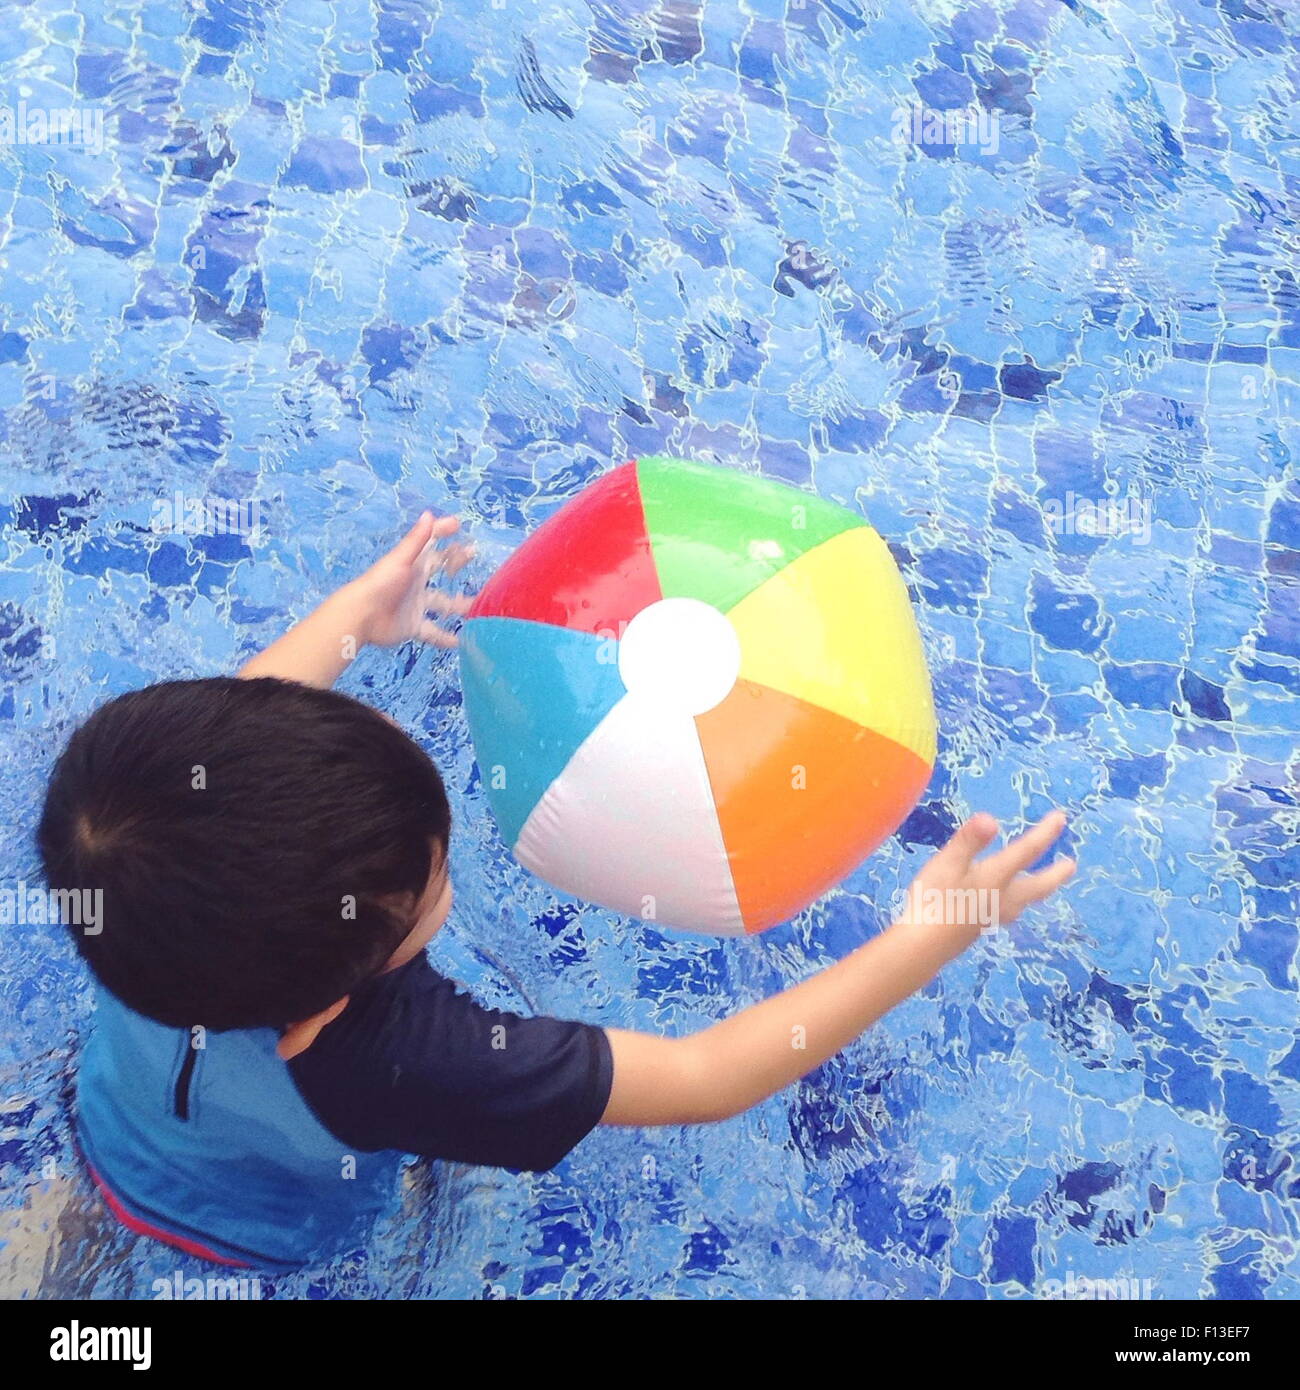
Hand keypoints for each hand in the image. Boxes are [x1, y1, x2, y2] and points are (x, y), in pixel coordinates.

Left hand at [354, 512, 474, 648]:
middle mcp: (416, 583)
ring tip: (476, 608)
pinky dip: (445, 638)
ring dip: (457, 606)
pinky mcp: (413, 626)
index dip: (442, 533)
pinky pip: (433, 631)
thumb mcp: (402, 559)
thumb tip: (430, 514)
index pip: (431, 545)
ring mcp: (416, 605)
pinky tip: (460, 642)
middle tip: (474, 556)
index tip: (458, 525)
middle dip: (455, 565)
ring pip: (441, 604)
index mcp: (413, 564)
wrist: (362, 616)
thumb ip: (418, 539)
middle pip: (439, 571)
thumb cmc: (381, 583)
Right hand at [894, 810, 1075, 958]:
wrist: (924, 947)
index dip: (1045, 834)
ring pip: (1025, 902)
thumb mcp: (946, 864)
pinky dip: (1019, 902)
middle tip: (1071, 865)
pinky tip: (1007, 906)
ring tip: (1046, 886)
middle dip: (1055, 874)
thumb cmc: (934, 901)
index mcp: (996, 878)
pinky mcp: (980, 928)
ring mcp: (992, 916)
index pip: (1026, 852)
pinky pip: (1010, 911)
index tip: (1062, 817)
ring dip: (1040, 891)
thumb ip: (968, 841)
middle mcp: (1002, 898)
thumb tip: (990, 819)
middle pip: (1037, 886)